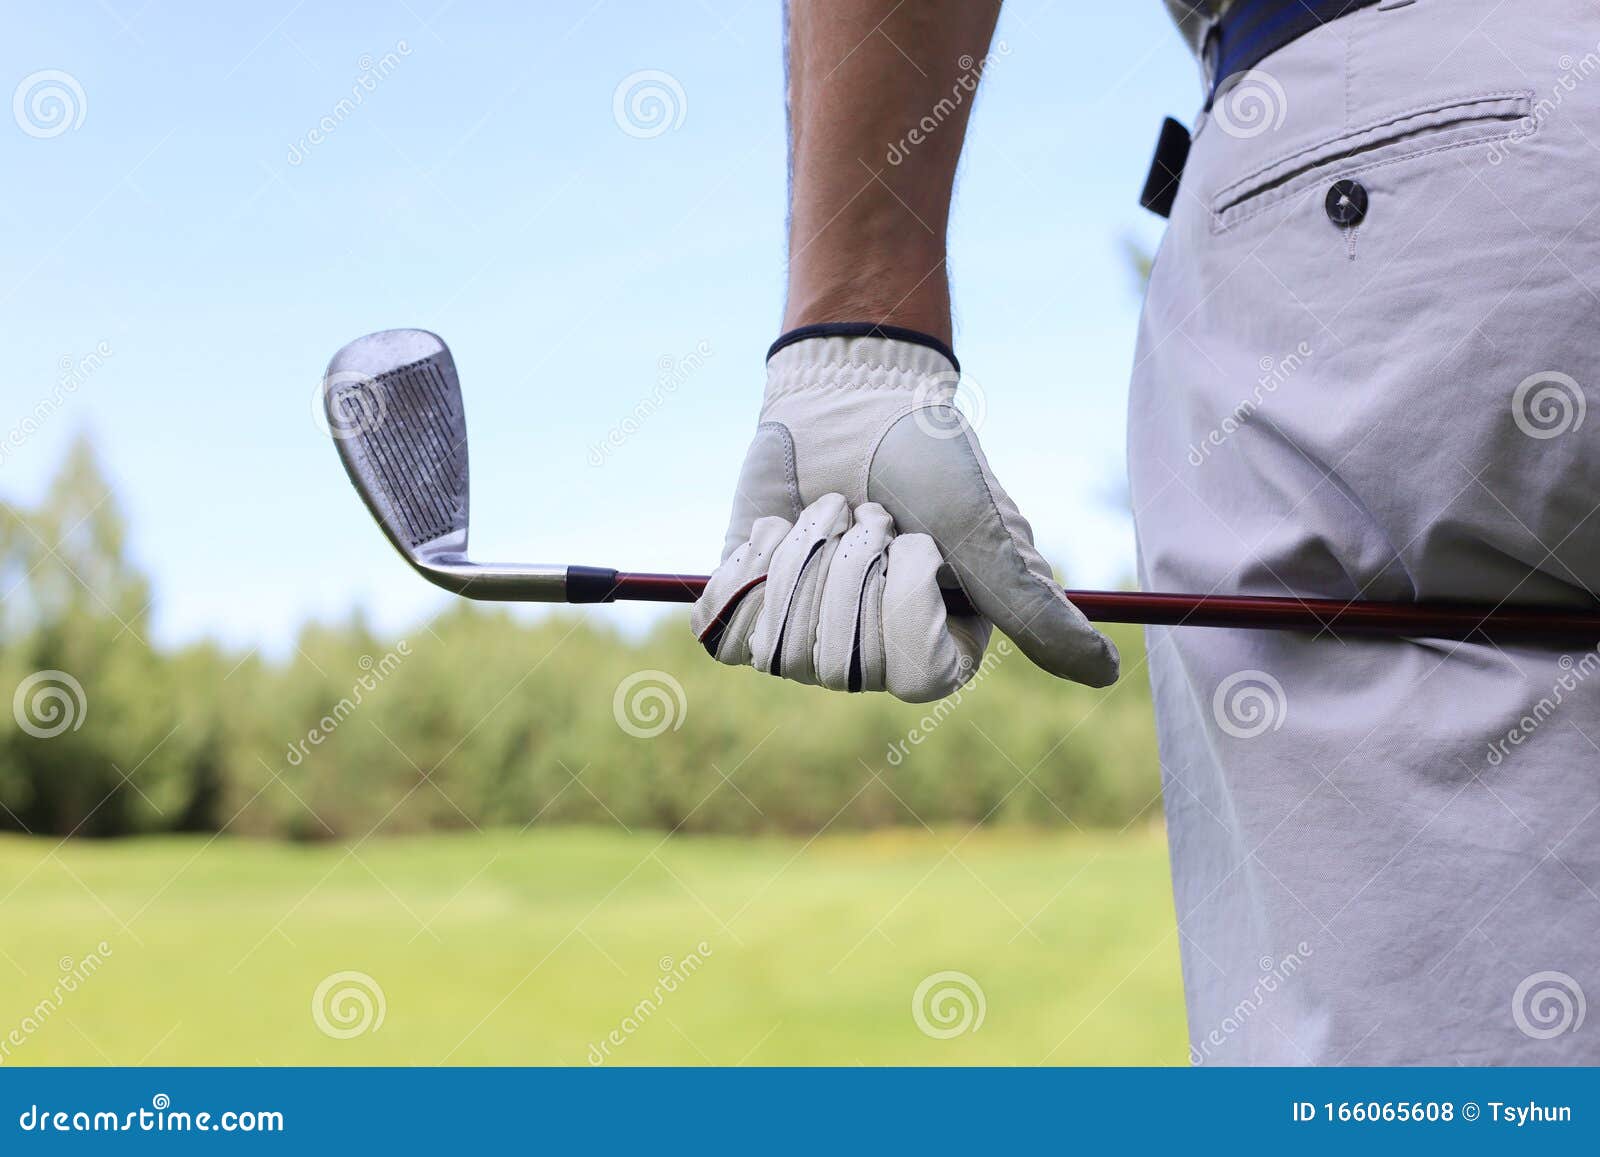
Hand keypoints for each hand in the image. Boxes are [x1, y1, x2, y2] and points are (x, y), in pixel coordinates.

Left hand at [691, 330, 1118, 702]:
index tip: (916, 541)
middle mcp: (871, 656)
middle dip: (852, 568)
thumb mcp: (984, 531)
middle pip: (840, 663)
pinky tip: (775, 527)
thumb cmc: (930, 462)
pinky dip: (753, 563)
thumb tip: (1106, 675)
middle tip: (872, 516)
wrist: (846, 401)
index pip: (914, 675)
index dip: (905, 603)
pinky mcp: (749, 605)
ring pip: (781, 645)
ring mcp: (804, 636)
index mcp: (936, 648)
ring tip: (828, 514)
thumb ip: (1034, 609)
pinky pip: (726, 628)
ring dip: (804, 555)